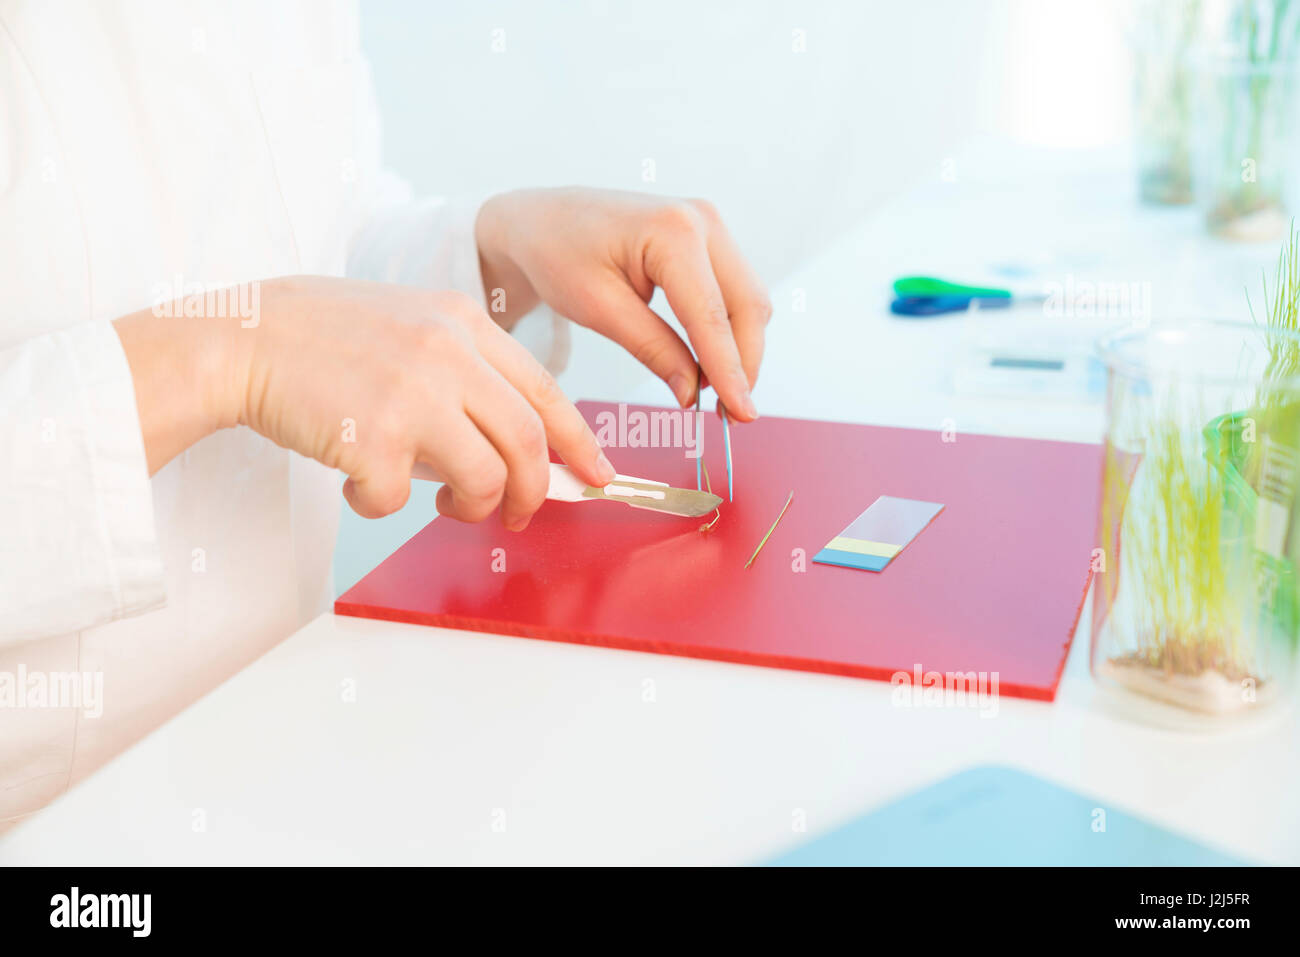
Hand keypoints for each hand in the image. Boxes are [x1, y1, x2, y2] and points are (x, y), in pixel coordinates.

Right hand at [114, 276, 614, 527]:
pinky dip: (382, 504)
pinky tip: (358, 484)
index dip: (578, 441)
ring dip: (471, 508)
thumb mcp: (407, 325)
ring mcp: (414, 394)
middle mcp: (447, 353)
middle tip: (519, 514)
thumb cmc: (317, 338)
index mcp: (461, 321)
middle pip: (529, 442)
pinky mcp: (375, 438)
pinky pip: (404, 498)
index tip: (596, 475)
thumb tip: (513, 442)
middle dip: (534, 493)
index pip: (545, 390)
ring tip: (441, 504)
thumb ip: (462, 370)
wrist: (238, 340)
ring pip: (486, 478)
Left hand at [475, 188, 769, 419]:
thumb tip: (692, 393)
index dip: (729, 371)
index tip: (740, 413)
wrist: (544, 220)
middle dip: (744, 364)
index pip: (712, 316)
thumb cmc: (558, 254)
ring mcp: (710, 225)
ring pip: (749, 301)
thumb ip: (652, 349)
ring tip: (716, 395)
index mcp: (672, 231)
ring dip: (740, 350)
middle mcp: (702, 220)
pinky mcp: (709, 239)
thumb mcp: (598, 309)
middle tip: (730, 415)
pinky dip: (729, 332)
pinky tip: (710, 364)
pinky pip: (735, 292)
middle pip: (748, 306)